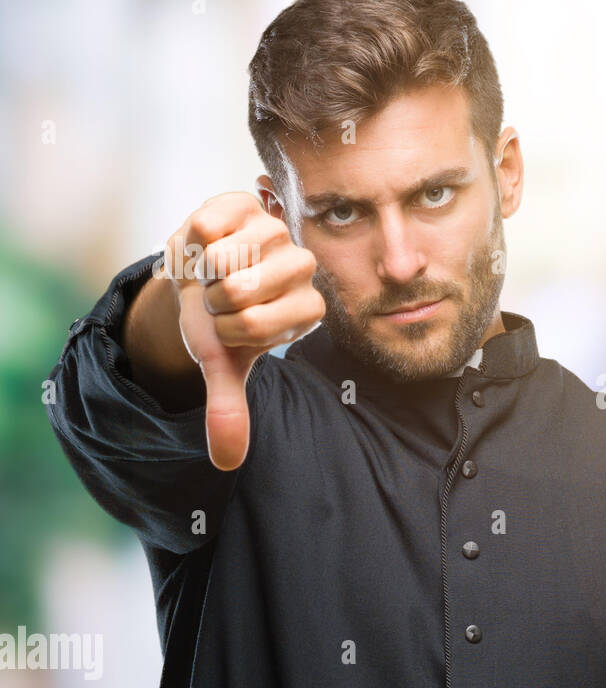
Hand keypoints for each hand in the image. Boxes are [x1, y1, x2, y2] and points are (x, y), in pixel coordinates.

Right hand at [164, 192, 324, 470]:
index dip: (231, 329)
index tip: (230, 326)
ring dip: (203, 270)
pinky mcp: (247, 203)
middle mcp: (303, 266)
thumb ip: (229, 408)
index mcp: (308, 307)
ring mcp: (277, 230)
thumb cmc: (218, 320)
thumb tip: (227, 462)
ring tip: (211, 272)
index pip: (262, 324)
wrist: (196, 277)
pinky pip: (211, 221)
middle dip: (215, 301)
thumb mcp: (222, 362)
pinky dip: (193, 238)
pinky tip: (202, 245)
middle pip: (244, 289)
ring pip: (228, 256)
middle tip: (218, 298)